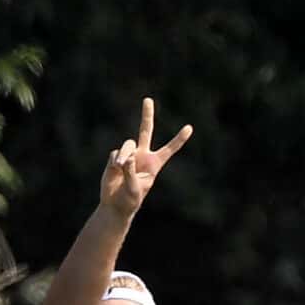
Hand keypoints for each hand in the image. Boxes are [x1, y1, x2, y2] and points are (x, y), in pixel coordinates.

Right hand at [100, 97, 192, 216]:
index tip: (189, 128)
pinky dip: (114, 162)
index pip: (169, 149)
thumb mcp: (134, 188)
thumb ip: (130, 172)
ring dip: (123, 156)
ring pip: (127, 145)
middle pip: (145, 131)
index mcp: (154, 164)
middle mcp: (142, 156)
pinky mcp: (115, 157)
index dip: (179, 139)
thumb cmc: (129, 200)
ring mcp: (128, 155)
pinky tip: (115, 171)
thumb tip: (125, 156)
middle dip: (146, 115)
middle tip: (148, 99)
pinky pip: (115, 153)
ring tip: (119, 167)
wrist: (114, 205)